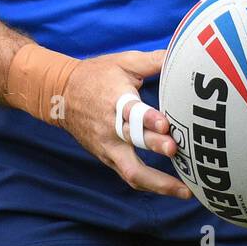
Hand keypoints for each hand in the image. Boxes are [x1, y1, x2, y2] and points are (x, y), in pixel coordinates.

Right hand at [61, 50, 191, 198]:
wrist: (61, 95)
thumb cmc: (97, 76)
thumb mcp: (124, 62)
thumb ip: (155, 60)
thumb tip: (183, 54)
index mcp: (116, 101)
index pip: (132, 112)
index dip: (149, 120)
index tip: (166, 124)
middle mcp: (111, 128)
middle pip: (133, 142)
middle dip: (154, 147)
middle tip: (175, 151)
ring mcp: (109, 147)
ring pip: (131, 171)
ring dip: (157, 183)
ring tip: (185, 191)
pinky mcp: (109, 158)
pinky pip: (130, 176)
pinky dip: (151, 185)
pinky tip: (173, 190)